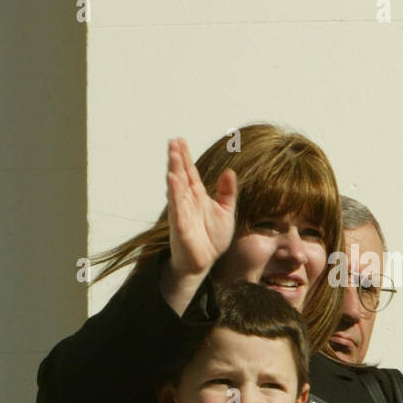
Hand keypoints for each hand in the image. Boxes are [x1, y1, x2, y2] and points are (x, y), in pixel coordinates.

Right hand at [164, 137, 237, 279]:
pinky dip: (174, 193)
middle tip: (172, 142)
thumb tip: (230, 171)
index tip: (179, 141)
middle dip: (176, 159)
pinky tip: (173, 179)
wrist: (205, 262)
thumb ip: (227, 192)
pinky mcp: (180, 226)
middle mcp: (187, 201)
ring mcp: (181, 212)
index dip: (185, 156)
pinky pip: (177, 207)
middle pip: (181, 175)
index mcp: (197, 196)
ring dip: (174, 171)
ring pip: (176, 188)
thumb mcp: (227, 211)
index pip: (190, 172)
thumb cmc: (213, 238)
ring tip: (171, 155)